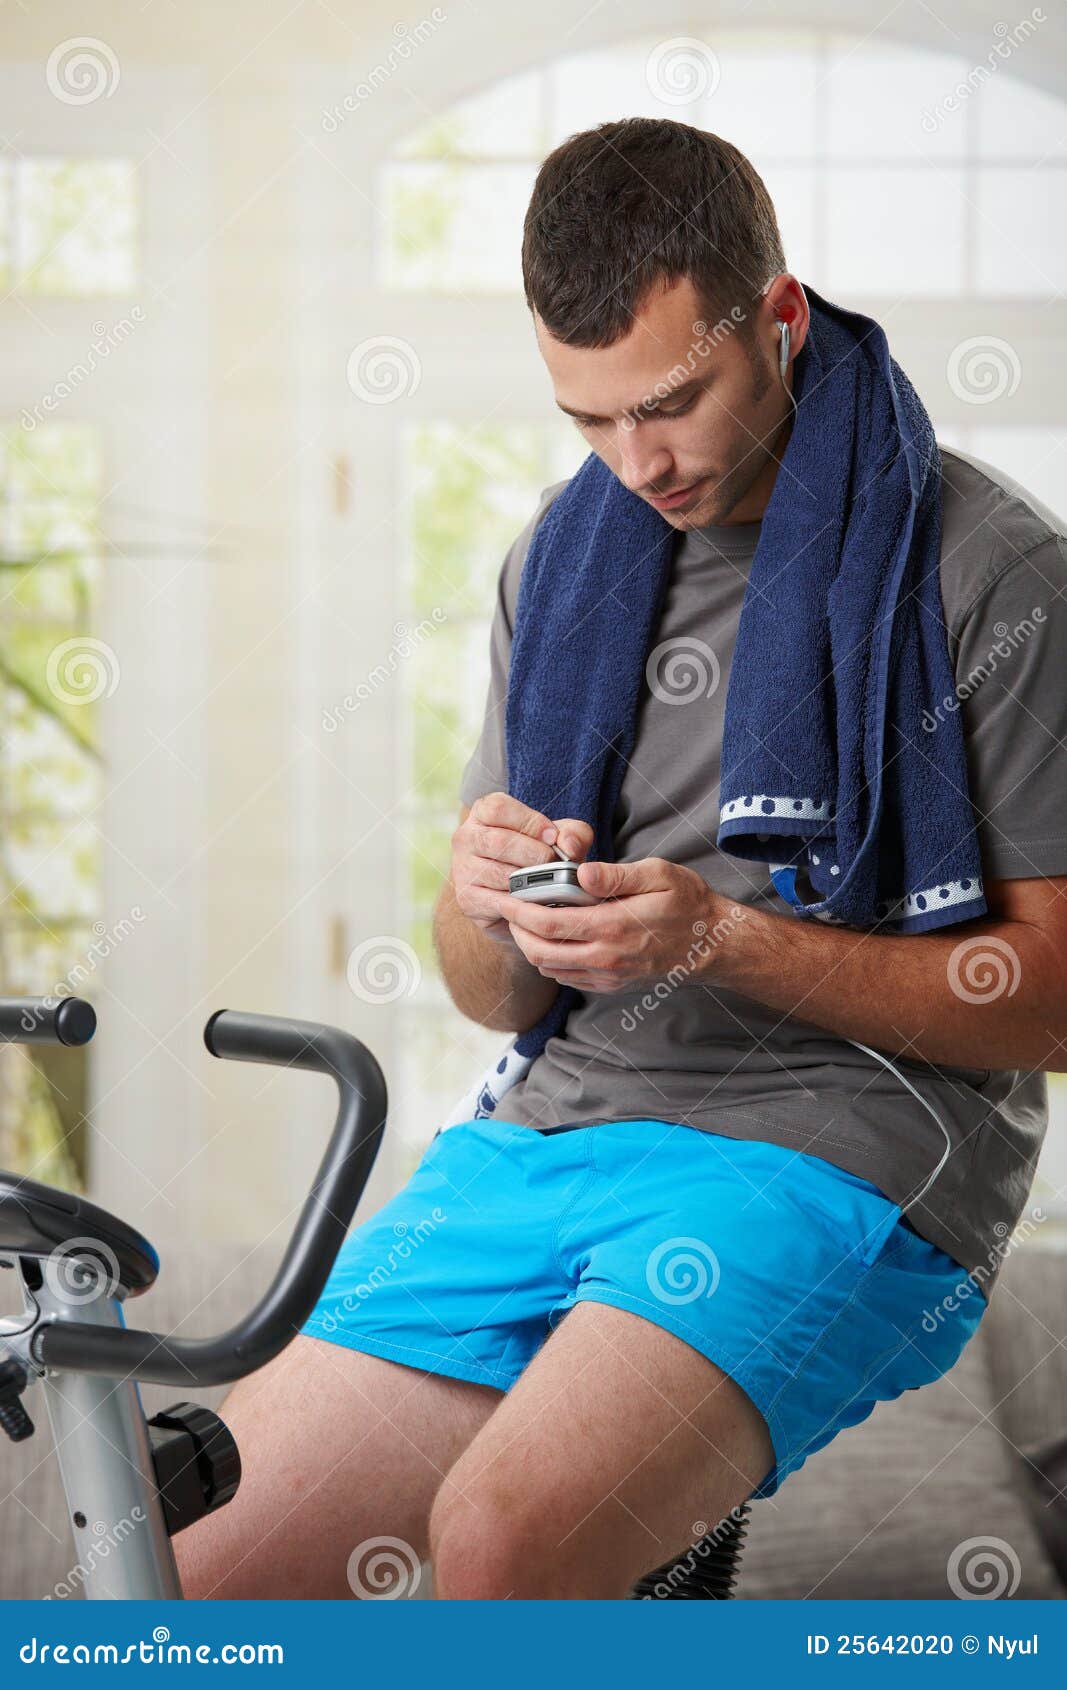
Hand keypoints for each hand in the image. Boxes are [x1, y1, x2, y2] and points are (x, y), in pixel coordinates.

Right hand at [451, 792, 593, 949]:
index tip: (552, 837)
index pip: (498, 808)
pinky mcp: (467, 899)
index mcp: (482, 812)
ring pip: (498, 873)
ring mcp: (462, 869)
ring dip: (530, 881)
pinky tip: (538, 901)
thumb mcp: (558, 838)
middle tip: (554, 865)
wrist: (516, 896)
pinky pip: (498, 901)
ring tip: (549, 883)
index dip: (530, 822)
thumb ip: (573, 833)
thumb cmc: (537, 856)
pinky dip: (524, 903)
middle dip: (535, 855)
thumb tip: (570, 847)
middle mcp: (466, 837)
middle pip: (499, 842)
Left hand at [499, 856, 741, 991]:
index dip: (519, 910)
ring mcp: (607, 976)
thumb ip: (617, 875)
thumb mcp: (659, 875)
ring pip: (550, 968)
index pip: (548, 923)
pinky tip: (551, 938)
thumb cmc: (686, 903)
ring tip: (526, 921)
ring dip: (531, 946)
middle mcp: (606, 957)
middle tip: (508, 907)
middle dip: (516, 929)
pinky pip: (568, 977)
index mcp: (612, 926)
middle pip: (540, 951)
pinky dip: (550, 960)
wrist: (710, 944)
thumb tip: (580, 873)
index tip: (505, 895)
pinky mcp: (610, 986)